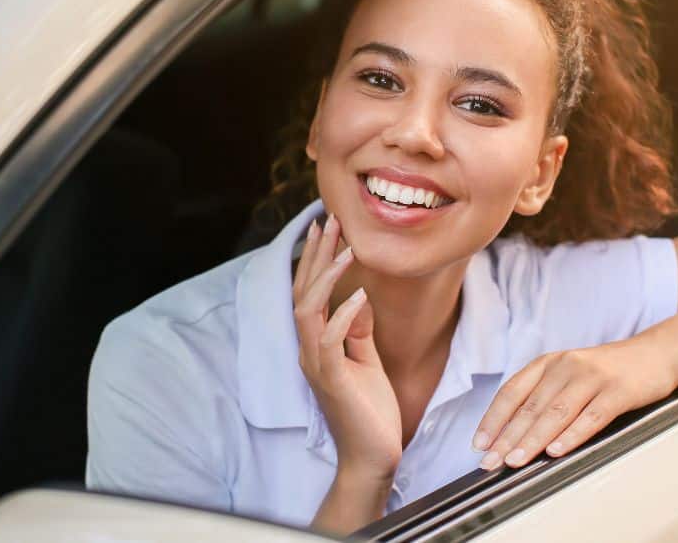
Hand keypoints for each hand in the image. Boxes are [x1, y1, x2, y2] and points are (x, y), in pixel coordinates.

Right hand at [294, 213, 402, 481]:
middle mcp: (309, 349)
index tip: (329, 228)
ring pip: (308, 310)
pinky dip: (343, 315)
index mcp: (316, 343)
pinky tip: (359, 296)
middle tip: (331, 220)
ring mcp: (317, 364)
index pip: (310, 292)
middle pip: (303, 291)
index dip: (317, 259)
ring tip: (347, 249)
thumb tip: (360, 296)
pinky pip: (329, 340)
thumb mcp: (366, 360)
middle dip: (317, 254)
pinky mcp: (331, 379)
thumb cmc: (370, 411)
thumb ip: (358, 330)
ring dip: (327, 277)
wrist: (373, 457)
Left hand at [472, 336, 677, 468]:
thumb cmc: (606, 372)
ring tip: (515, 461)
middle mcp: (566, 366)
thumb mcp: (569, 375)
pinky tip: (556, 451)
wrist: (655, 354)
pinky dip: (572, 435)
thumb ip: (544, 397)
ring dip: (532, 439)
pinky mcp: (618, 391)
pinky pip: (591, 416)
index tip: (479, 444)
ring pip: (556, 412)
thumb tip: (513, 435)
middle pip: (530, 406)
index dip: (493, 419)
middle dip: (507, 437)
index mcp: (548, 363)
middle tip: (490, 462)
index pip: (512, 392)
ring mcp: (592, 378)